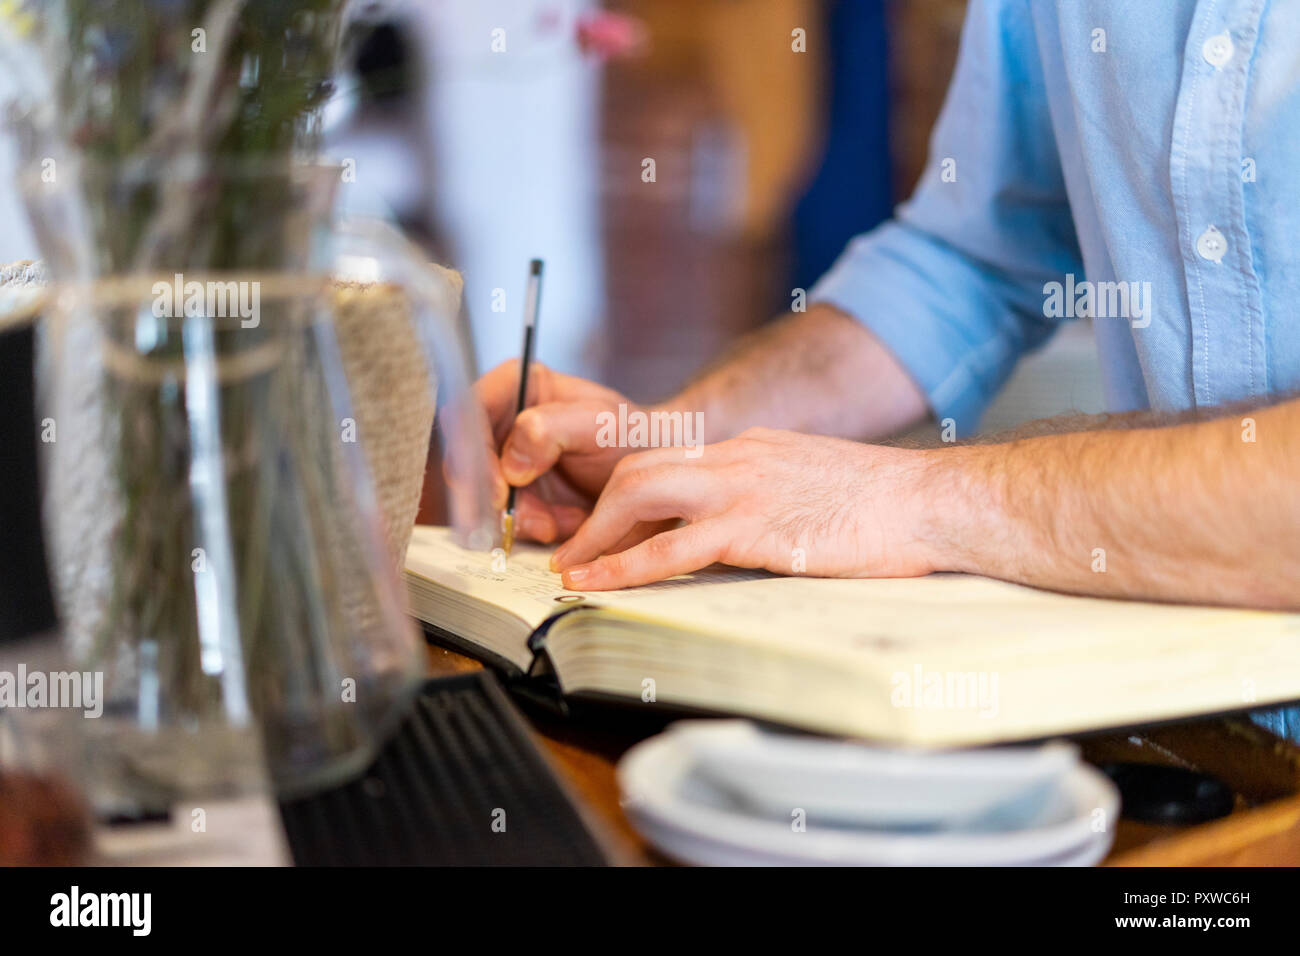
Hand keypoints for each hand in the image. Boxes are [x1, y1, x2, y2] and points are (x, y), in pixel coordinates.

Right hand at [474, 360, 645, 543]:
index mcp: (518, 385)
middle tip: (519, 520)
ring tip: (559, 521)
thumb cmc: (632, 434)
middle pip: (467, 462)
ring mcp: (507, 458)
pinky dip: (532, 527)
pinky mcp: (517, 492)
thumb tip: (512, 461)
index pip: (469, 412)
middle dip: (493, 498)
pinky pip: (505, 517)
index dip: (473, 453)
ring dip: (519, 517)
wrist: (653, 468)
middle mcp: (504, 420)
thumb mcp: (599, 423)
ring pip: (483, 496)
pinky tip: (565, 524)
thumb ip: (552, 428)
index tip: (498, 490)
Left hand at [550, 427, 943, 588]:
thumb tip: (750, 530)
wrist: (930, 502)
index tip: (605, 530)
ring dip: (597, 535)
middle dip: (597, 511)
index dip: (625, 498)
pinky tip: (598, 584)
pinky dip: (624, 566)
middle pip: (638, 468)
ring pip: (638, 493)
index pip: (667, 462)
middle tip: (574, 550)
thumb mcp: (815, 486)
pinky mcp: (754, 527)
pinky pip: (670, 546)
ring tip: (572, 569)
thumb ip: (773, 496)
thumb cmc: (886, 506)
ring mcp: (742, 488)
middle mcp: (736, 458)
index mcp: (751, 450)